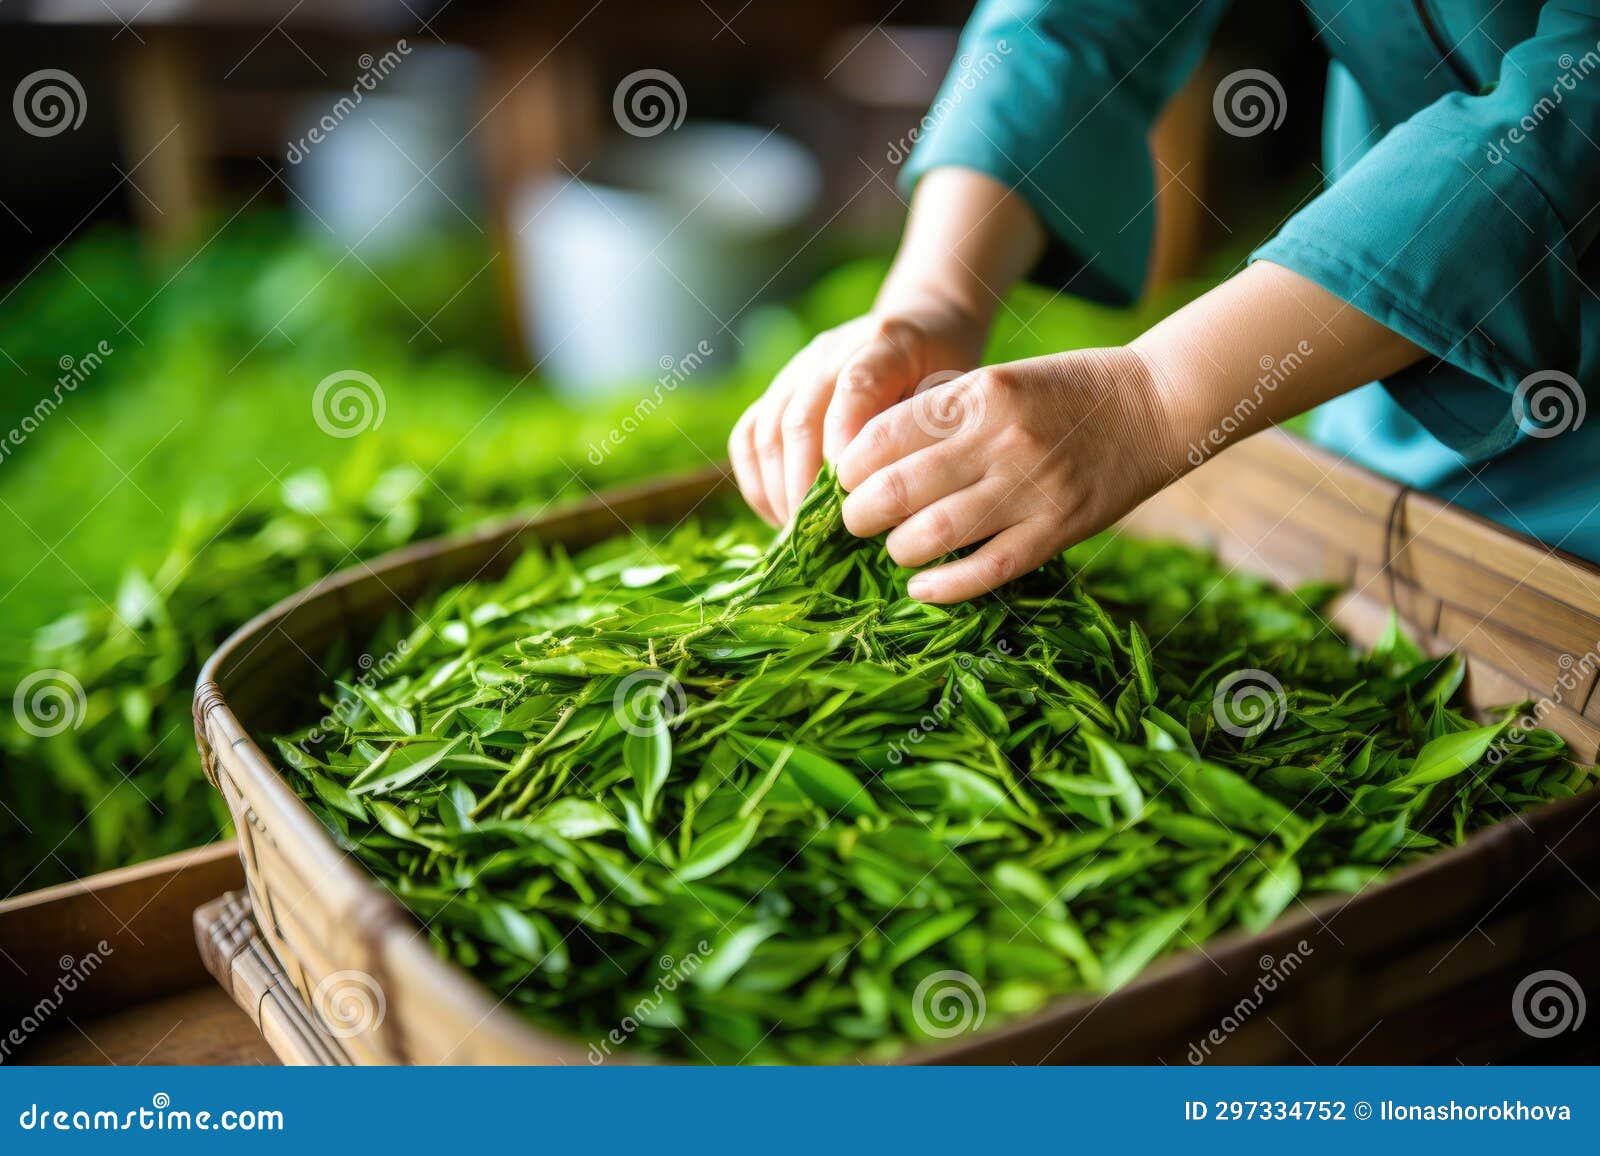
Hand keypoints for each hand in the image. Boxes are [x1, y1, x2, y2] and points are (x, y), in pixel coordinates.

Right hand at [728, 298, 986, 525]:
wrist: (922, 327)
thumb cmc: (944, 373)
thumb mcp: (955, 396)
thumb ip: (928, 437)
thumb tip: (901, 508)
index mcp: (884, 343)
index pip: (854, 388)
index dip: (846, 445)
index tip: (852, 496)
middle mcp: (830, 351)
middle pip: (799, 419)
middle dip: (806, 486)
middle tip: (822, 537)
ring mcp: (796, 369)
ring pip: (766, 430)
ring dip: (779, 490)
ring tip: (799, 534)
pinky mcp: (776, 389)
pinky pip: (747, 435)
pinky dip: (755, 480)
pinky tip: (778, 515)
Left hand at [836, 347, 1185, 602]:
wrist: (1159, 405)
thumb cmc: (1068, 391)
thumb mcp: (1000, 381)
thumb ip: (943, 414)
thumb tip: (870, 459)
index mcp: (980, 394)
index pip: (883, 436)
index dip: (848, 467)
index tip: (841, 481)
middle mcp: (1000, 440)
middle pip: (897, 489)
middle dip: (858, 513)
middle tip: (851, 521)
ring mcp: (1030, 489)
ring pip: (934, 535)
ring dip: (898, 549)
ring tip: (893, 547)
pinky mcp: (1056, 530)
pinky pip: (986, 570)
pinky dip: (944, 586)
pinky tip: (920, 587)